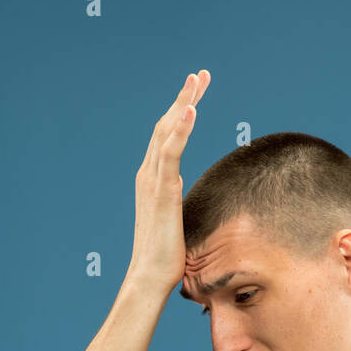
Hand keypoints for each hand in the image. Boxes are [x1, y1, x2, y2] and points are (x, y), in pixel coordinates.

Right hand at [126, 70, 210, 292]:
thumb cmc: (165, 257)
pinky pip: (171, 152)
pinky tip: (191, 108)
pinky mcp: (162, 190)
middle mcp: (149, 174)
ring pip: (167, 131)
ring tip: (198, 80)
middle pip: (167, 124)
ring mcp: (153, 180)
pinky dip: (180, 128)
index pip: (168, 136)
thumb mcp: (175, 221)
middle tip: (201, 74)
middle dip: (185, 97)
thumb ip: (176, 204)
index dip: (181, 110)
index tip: (197, 90)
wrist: (150, 277)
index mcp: (153, 179)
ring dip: (184, 102)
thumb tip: (183, 200)